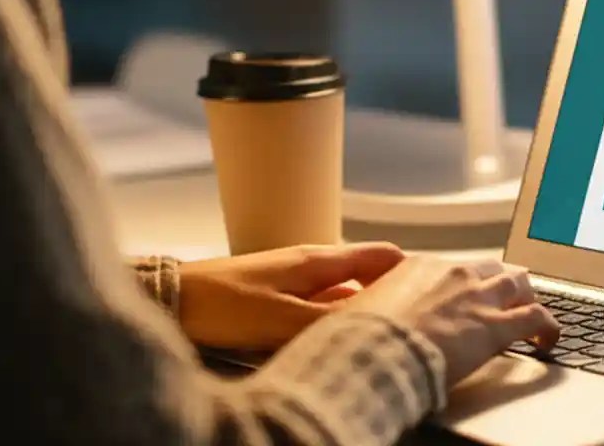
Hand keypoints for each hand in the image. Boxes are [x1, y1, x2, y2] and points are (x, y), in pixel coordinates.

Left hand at [179, 243, 403, 350]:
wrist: (171, 300)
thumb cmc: (224, 304)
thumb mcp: (282, 319)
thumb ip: (331, 320)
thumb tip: (379, 323)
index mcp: (321, 260)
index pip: (383, 257)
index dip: (411, 273)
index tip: (432, 295)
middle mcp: (313, 265)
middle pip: (366, 278)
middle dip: (389, 299)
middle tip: (410, 326)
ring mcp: (295, 281)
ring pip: (343, 297)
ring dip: (359, 315)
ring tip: (377, 340)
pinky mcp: (277, 299)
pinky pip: (318, 309)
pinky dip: (332, 324)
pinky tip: (331, 345)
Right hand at [347, 255, 560, 384]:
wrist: (374, 353)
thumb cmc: (360, 337)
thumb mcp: (358, 310)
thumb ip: (370, 305)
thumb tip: (359, 312)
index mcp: (420, 266)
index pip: (453, 268)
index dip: (463, 283)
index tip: (463, 296)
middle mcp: (455, 273)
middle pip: (492, 267)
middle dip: (501, 283)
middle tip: (504, 300)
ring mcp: (479, 297)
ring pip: (519, 282)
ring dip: (525, 297)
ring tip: (529, 315)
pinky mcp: (497, 326)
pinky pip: (536, 318)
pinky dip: (547, 327)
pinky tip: (548, 341)